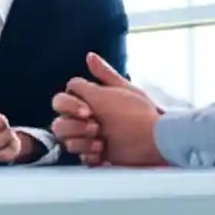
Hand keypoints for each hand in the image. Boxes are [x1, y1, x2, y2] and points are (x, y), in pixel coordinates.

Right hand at [51, 53, 165, 167]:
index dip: (70, 105)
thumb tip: (90, 56)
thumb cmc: (140, 114)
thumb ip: (103, 74)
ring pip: (67, 141)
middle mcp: (86, 120)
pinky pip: (81, 158)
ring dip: (81, 141)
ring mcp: (90, 139)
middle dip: (74, 126)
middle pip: (59, 123)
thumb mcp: (121, 90)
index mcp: (91, 102)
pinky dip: (90, 155)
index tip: (88, 110)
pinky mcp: (97, 157)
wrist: (156, 142)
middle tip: (95, 127)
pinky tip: (103, 153)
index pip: (62, 100)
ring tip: (100, 142)